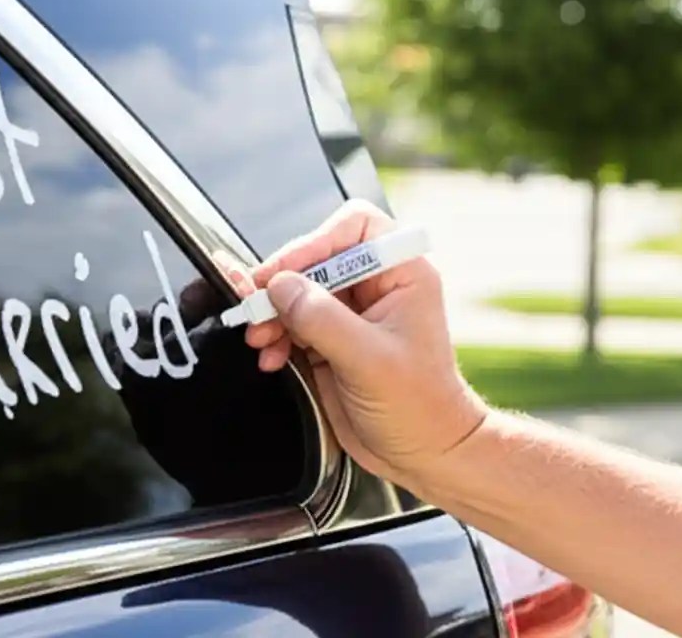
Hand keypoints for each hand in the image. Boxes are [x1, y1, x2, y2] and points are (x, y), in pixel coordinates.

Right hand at [246, 200, 487, 488]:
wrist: (424, 455)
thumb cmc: (421, 407)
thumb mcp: (370, 360)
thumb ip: (322, 318)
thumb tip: (282, 287)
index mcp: (403, 274)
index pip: (354, 227)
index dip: (315, 242)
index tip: (286, 272)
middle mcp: (377, 287)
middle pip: (316, 259)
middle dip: (283, 284)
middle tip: (258, 306)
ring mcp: (352, 315)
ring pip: (298, 292)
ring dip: (272, 313)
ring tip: (261, 338)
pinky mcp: (331, 341)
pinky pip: (291, 324)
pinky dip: (275, 337)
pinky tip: (272, 357)